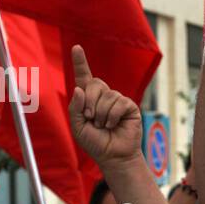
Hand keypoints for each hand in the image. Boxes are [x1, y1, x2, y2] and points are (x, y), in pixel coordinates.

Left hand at [69, 46, 141, 169]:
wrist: (113, 156)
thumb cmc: (95, 143)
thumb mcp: (78, 126)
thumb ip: (75, 108)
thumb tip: (80, 89)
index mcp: (89, 99)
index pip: (84, 77)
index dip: (80, 62)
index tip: (76, 47)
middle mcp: (104, 96)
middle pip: (94, 84)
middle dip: (89, 102)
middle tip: (90, 118)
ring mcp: (117, 100)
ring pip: (106, 96)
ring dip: (101, 114)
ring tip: (103, 126)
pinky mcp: (129, 106)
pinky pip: (118, 103)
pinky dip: (112, 116)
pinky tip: (113, 125)